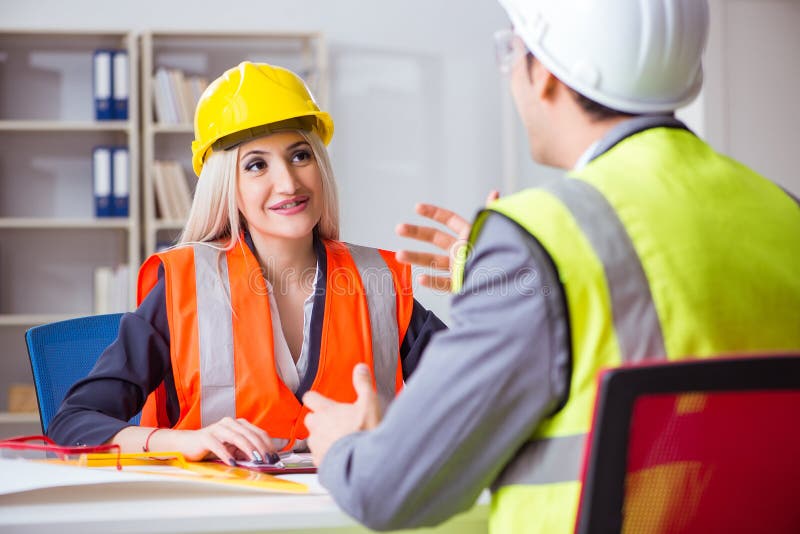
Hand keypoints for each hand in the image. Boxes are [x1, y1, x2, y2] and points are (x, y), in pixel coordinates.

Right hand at [159, 417, 277, 463]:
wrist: (186, 445)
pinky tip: (233, 463)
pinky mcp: (206, 437)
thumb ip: (245, 451)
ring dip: (249, 450)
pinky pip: (218, 445)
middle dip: (261, 448)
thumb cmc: (211, 447)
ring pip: (237, 437)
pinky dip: (227, 455)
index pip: (258, 432)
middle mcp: (229, 423)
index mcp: (238, 424)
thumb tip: (262, 460)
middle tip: (268, 460)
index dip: (268, 444)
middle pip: (250, 434)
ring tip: (256, 460)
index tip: (275, 456)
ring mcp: (217, 428)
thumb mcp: (232, 449)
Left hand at [303, 363, 381, 465]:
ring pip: (313, 438)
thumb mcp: (369, 403)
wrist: (362, 462)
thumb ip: (362, 384)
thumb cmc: (364, 433)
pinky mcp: (319, 461)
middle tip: (335, 421)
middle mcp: (317, 427)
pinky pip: (319, 455)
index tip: (318, 399)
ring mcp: (316, 445)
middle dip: (319, 419)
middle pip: (310, 418)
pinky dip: (326, 454)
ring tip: (339, 439)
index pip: (309, 397)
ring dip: (322, 437)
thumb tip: (360, 369)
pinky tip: (339, 454)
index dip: (314, 398)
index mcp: (326, 411)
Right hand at [395, 190, 498, 291]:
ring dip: (415, 257)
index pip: (448, 220)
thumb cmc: (505, 253)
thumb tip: (495, 192)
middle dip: (416, 232)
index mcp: (469, 234)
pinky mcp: (461, 284)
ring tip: (399, 255)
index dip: (433, 212)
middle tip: (399, 228)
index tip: (416, 208)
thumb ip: (493, 213)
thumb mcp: (496, 230)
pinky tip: (421, 278)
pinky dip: (432, 281)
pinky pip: (443, 283)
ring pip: (433, 261)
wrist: (513, 280)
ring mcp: (458, 267)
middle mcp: (461, 249)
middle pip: (434, 238)